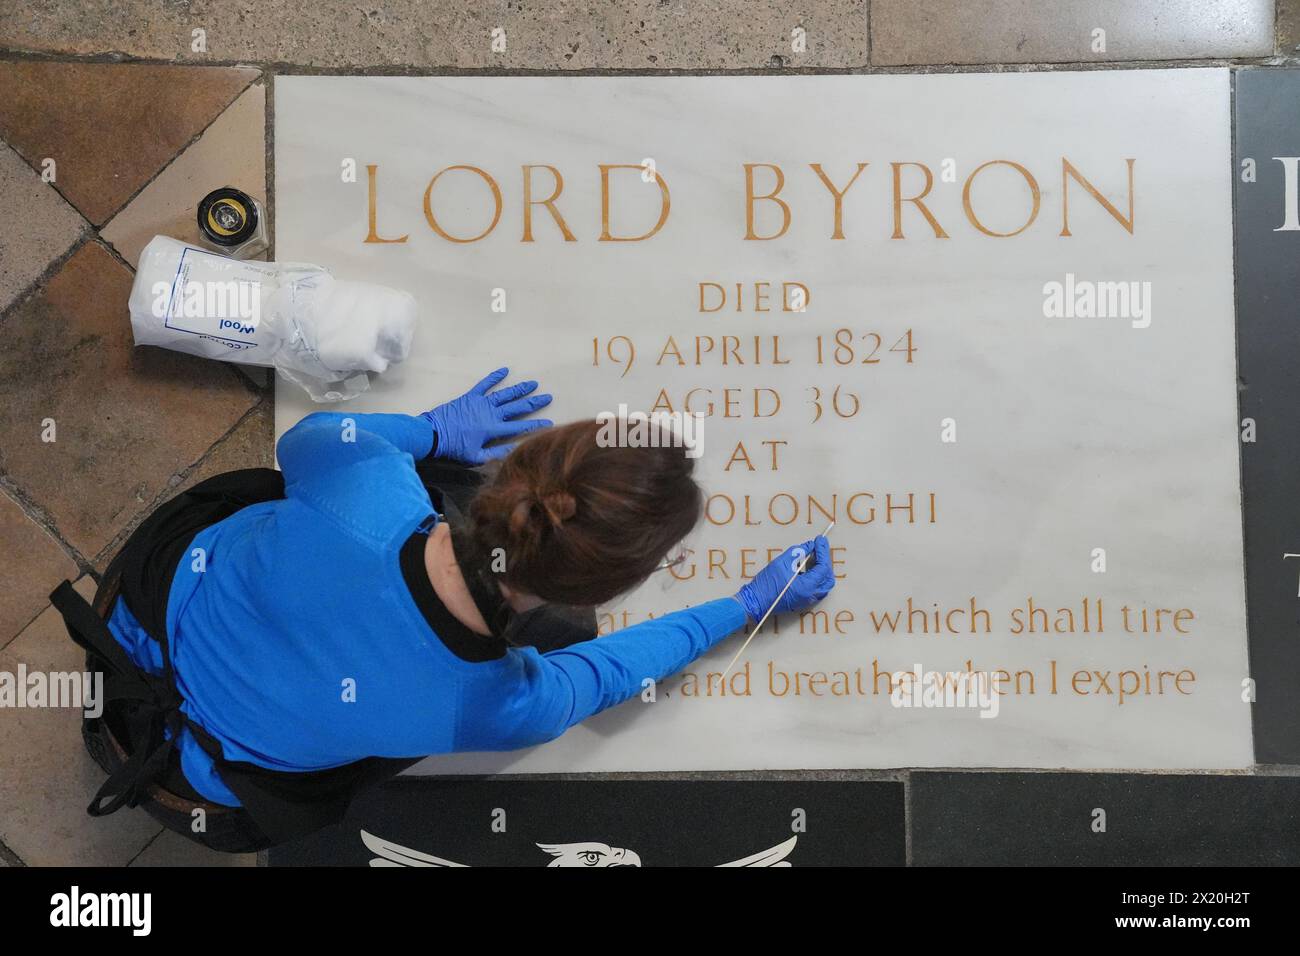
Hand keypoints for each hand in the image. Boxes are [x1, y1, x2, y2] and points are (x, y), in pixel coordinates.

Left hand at [420, 368, 552, 464]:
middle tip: (547, 397)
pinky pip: (484, 384)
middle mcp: (491, 414)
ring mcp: (481, 403)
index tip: (549, 423)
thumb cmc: (454, 448)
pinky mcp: (470, 397)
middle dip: (533, 403)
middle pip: (516, 407)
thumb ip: (495, 454)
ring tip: (533, 384)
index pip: (520, 427)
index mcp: (493, 429)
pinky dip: (494, 377)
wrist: (434, 434)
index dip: (536, 425)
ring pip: (505, 394)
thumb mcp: (476, 457)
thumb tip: (514, 450)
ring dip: (519, 389)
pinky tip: (505, 370)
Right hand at [733, 536, 834, 624]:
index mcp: (807, 587)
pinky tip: (807, 567)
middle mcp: (810, 596)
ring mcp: (807, 600)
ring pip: (823, 584)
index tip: (819, 540)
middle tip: (818, 548)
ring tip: (813, 556)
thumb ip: (798, 552)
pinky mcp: (802, 601)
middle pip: (828, 578)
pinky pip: (816, 589)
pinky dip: (816, 577)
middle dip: (825, 561)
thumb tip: (809, 545)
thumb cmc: (766, 583)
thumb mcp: (781, 563)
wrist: (755, 602)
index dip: (823, 551)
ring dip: (821, 570)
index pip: (823, 567)